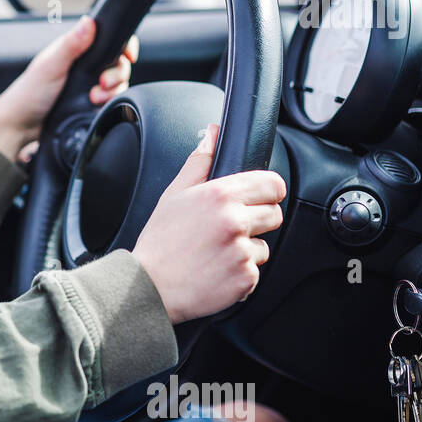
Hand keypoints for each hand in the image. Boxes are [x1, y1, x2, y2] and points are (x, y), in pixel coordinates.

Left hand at [0, 15, 138, 164]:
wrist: (21, 127)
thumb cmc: (29, 93)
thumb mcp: (50, 66)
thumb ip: (71, 45)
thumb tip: (89, 22)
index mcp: (75, 50)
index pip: (109, 40)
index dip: (123, 45)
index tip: (129, 55)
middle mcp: (85, 66)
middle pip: (118, 63)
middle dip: (117, 73)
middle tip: (102, 82)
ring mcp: (89, 85)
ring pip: (118, 83)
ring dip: (113, 90)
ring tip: (95, 97)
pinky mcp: (91, 104)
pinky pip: (112, 100)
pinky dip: (109, 102)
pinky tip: (96, 105)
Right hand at [131, 123, 286, 324]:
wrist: (147, 286)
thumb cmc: (159, 242)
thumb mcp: (174, 194)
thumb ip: (199, 162)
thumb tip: (213, 134)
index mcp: (220, 195)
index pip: (273, 184)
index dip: (266, 192)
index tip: (256, 200)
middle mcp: (235, 221)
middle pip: (274, 215)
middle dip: (256, 222)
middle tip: (226, 231)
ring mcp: (241, 251)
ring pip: (264, 247)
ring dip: (246, 251)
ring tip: (216, 254)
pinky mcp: (245, 279)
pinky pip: (255, 273)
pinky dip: (239, 275)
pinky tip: (216, 272)